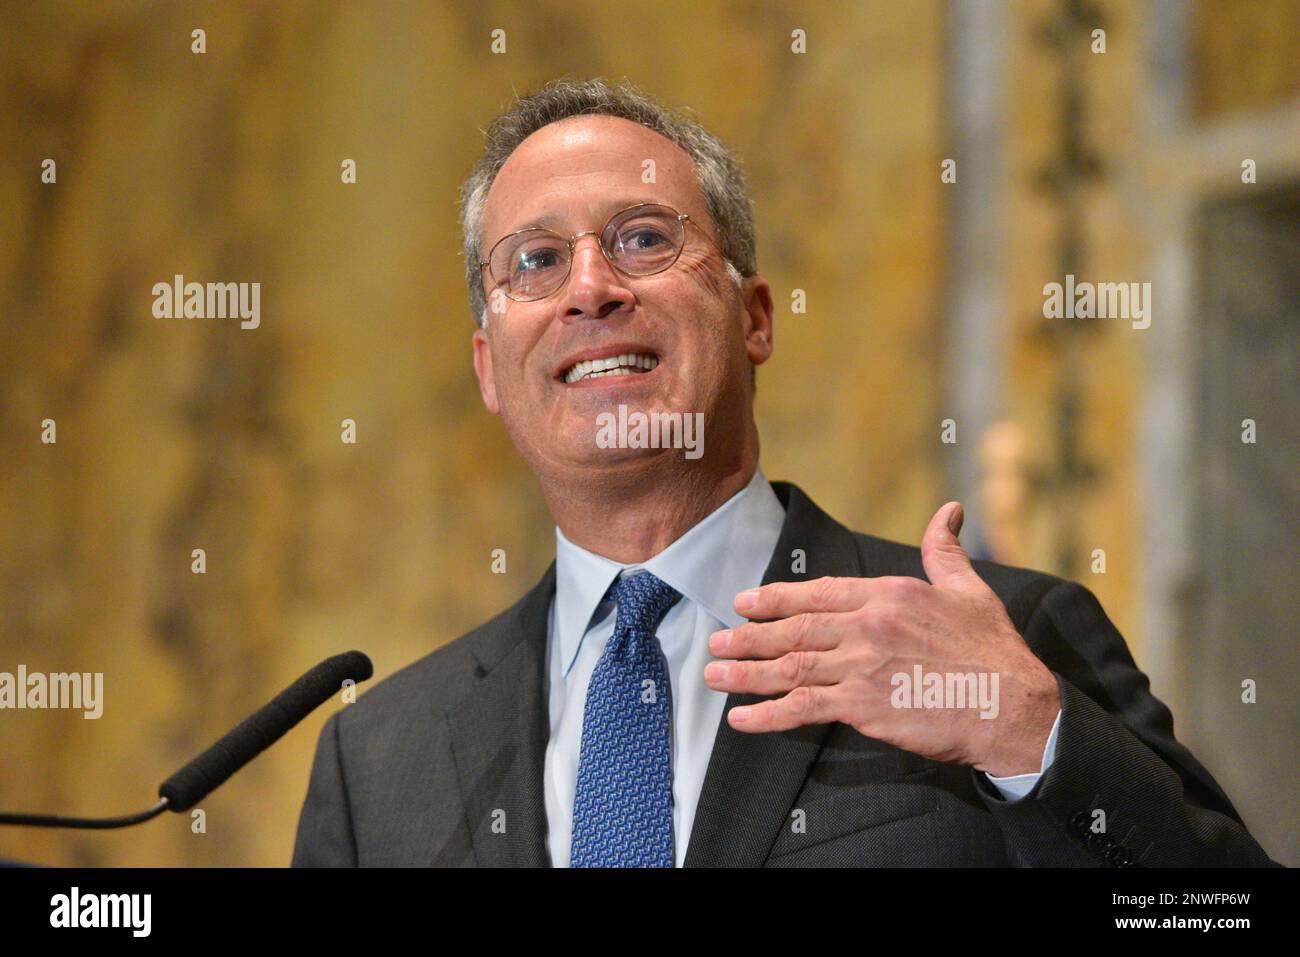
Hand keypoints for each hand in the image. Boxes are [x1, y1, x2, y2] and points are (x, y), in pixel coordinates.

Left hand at [703, 502, 1059, 775]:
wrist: (1013, 706)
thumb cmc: (994, 651)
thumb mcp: (969, 589)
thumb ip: (944, 550)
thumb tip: (949, 511)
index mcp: (888, 594)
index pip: (817, 594)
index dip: (774, 599)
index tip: (743, 603)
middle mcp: (867, 625)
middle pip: (792, 629)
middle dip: (748, 637)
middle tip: (715, 644)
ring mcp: (861, 666)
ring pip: (789, 666)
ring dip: (746, 672)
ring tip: (714, 676)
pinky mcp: (863, 706)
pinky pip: (802, 708)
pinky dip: (768, 714)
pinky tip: (742, 719)